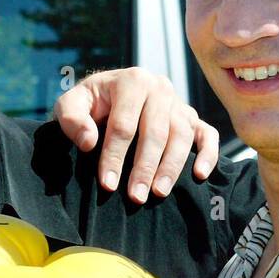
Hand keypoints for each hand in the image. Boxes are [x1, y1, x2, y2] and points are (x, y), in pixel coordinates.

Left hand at [54, 68, 218, 202]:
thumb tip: (88, 142)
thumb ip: (71, 118)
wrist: (108, 94)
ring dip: (171, 167)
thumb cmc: (89, 103)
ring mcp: (178, 103)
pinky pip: (207, 134)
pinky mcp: (191, 117)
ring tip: (159, 193)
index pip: (124, 125)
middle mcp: (159, 88)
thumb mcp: (71, 103)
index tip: (107, 184)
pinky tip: (199, 175)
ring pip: (182, 136)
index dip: (114, 156)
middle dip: (145, 167)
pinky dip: (208, 154)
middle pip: (156, 132)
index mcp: (132, 81)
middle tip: (136, 196)